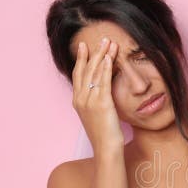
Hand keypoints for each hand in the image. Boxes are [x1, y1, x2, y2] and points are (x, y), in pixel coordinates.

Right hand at [72, 38, 124, 153]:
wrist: (106, 148)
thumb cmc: (103, 135)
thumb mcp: (96, 116)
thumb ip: (95, 103)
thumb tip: (102, 94)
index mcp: (77, 101)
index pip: (78, 75)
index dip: (81, 59)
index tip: (84, 46)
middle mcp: (81, 98)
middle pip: (86, 69)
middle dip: (93, 52)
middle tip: (101, 39)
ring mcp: (90, 100)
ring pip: (95, 72)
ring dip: (102, 55)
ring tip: (109, 42)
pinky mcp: (102, 103)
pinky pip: (103, 81)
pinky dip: (106, 67)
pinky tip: (109, 57)